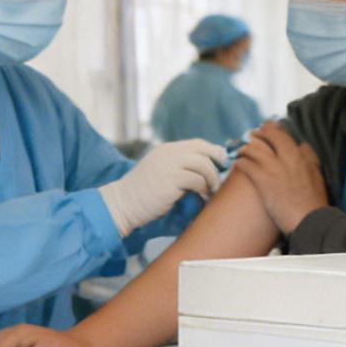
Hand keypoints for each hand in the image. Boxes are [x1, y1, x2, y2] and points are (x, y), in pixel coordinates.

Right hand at [101, 139, 223, 238]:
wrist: (123, 202)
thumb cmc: (144, 192)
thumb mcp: (161, 172)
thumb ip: (178, 166)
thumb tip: (207, 170)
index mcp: (167, 149)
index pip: (198, 144)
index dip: (214, 152)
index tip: (222, 164)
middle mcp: (169, 153)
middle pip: (204, 150)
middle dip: (217, 163)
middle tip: (220, 179)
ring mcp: (169, 165)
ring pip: (203, 164)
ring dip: (212, 179)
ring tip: (211, 191)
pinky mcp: (171, 180)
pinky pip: (197, 180)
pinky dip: (203, 189)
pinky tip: (201, 197)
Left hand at [232, 121, 327, 235]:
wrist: (310, 222)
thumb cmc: (315, 204)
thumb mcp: (318, 177)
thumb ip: (310, 159)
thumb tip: (302, 145)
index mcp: (302, 157)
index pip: (286, 136)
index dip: (275, 131)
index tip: (269, 130)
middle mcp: (288, 158)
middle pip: (270, 136)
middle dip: (259, 133)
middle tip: (252, 135)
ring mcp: (275, 168)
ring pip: (255, 149)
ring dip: (246, 148)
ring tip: (241, 150)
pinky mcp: (263, 181)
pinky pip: (246, 165)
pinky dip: (240, 162)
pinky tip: (237, 164)